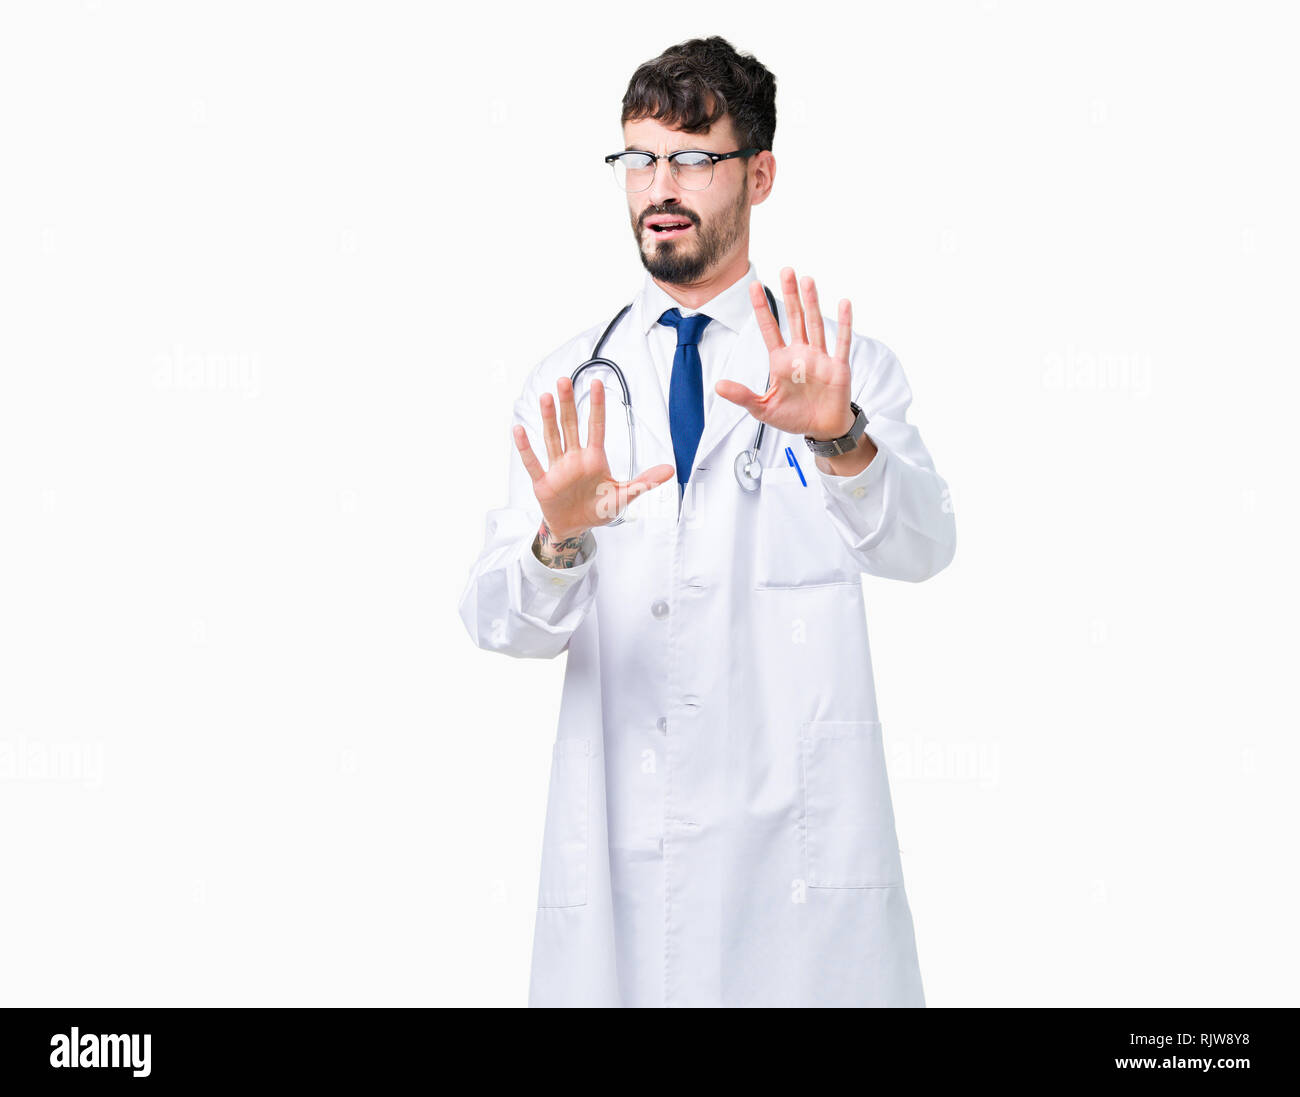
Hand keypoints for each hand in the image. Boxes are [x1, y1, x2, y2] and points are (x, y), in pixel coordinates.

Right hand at [513, 376, 674, 538]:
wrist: (575, 527)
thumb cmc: (597, 509)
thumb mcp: (624, 496)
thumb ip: (645, 482)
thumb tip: (670, 470)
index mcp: (594, 458)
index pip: (596, 426)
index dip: (597, 405)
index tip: (596, 382)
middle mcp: (574, 458)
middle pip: (571, 425)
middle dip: (568, 403)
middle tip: (564, 380)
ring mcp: (558, 468)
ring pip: (552, 438)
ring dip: (548, 419)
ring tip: (545, 397)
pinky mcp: (543, 482)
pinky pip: (533, 463)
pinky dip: (526, 448)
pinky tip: (519, 431)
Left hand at [715, 266, 855, 440]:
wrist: (822, 430)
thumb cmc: (794, 417)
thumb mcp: (763, 408)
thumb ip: (742, 396)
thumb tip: (718, 386)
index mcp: (781, 362)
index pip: (769, 329)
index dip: (762, 308)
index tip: (754, 286)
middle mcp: (800, 354)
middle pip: (794, 318)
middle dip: (789, 295)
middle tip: (786, 271)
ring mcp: (820, 358)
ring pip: (814, 324)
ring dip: (811, 303)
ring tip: (807, 280)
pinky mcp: (838, 367)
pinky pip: (841, 342)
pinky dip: (844, 324)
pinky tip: (843, 304)